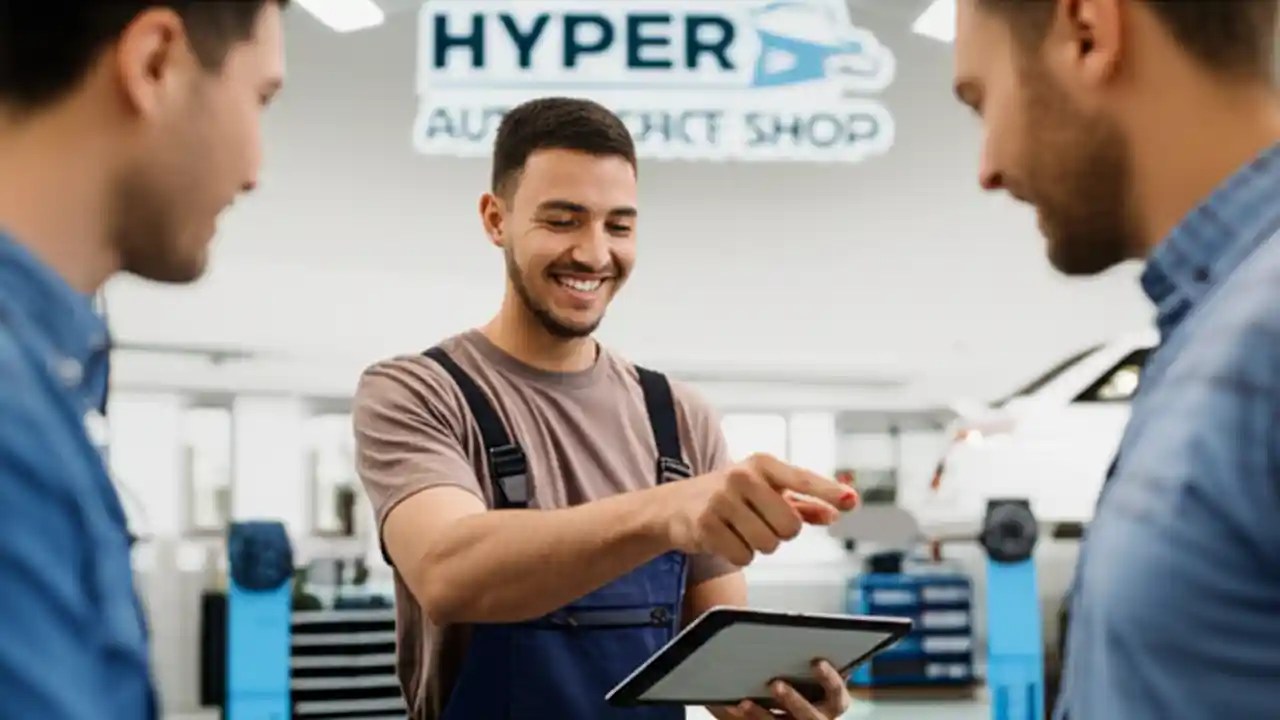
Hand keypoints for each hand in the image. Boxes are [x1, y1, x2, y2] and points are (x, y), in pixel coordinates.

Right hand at [664, 453, 858, 566]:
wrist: (674, 505)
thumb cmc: (728, 496)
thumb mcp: (764, 491)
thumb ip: (802, 503)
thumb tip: (834, 513)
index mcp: (762, 464)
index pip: (802, 480)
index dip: (828, 492)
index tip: (851, 500)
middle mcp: (742, 477)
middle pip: (790, 526)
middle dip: (780, 533)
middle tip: (760, 523)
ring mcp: (722, 500)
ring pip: (768, 544)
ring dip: (758, 546)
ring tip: (739, 530)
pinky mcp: (706, 525)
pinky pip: (744, 557)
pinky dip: (738, 555)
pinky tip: (724, 539)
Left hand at [708, 660, 851, 718]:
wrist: (787, 701)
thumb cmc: (803, 675)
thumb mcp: (811, 666)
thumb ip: (807, 656)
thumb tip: (789, 628)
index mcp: (833, 701)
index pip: (837, 692)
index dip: (829, 678)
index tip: (816, 661)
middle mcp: (818, 718)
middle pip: (810, 716)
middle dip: (793, 700)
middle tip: (775, 684)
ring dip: (761, 714)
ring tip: (744, 702)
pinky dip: (748, 715)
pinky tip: (733, 704)